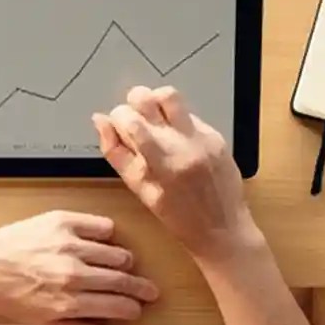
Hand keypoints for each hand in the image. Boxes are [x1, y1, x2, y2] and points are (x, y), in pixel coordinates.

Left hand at [0, 211, 158, 324]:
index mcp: (68, 303)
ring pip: (116, 253)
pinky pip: (100, 226)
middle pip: (122, 279)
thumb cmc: (6, 301)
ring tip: (124, 266)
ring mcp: (67, 245)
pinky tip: (104, 243)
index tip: (139, 307)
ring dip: (124, 262)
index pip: (117, 305)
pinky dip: (107, 235)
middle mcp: (71, 273)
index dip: (133, 307)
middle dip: (139, 287)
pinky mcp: (60, 221)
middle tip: (147, 289)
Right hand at [93, 86, 263, 261]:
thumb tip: (101, 122)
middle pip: (150, 99)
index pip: (131, 120)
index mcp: (163, 162)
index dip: (117, 116)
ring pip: (171, 96)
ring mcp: (203, 136)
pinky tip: (175, 139)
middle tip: (132, 118)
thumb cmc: (179, 218)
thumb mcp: (141, 191)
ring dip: (155, 101)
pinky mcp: (216, 135)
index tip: (115, 123)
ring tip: (152, 119)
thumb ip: (117, 154)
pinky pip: (189, 114)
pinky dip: (175, 120)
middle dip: (133, 102)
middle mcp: (184, 144)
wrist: (223, 228)